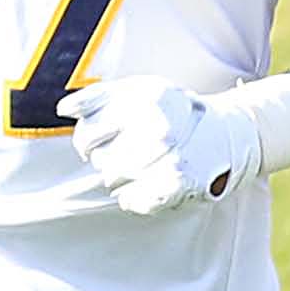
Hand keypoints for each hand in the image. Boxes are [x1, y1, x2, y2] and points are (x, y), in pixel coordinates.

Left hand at [69, 74, 289, 214]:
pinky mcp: (180, 184)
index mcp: (142, 102)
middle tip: (120, 157)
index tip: (94, 144)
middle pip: (100, 160)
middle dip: (104, 161)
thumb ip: (97, 96)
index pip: (88, 134)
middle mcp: (156, 130)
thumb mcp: (137, 89)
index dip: (85, 142)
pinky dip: (132, 199)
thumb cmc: (173, 109)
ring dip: (117, 179)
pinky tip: (139, 189)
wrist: (226, 132)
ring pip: (113, 181)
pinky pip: (135, 201)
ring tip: (136, 169)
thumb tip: (63, 110)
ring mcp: (169, 159)